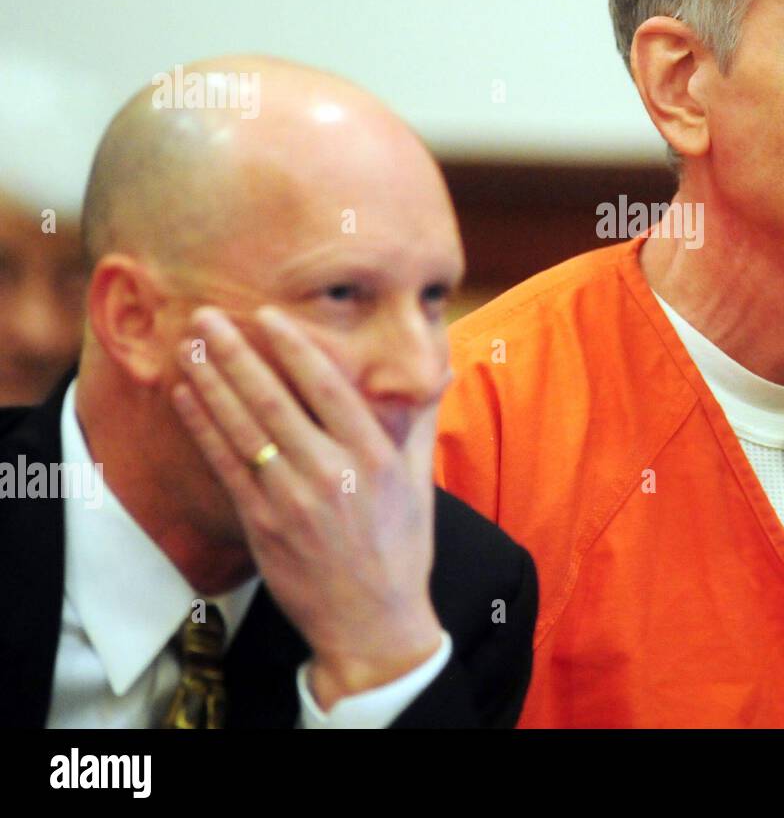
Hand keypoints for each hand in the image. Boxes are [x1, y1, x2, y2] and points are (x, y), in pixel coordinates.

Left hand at [171, 304, 443, 710]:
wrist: (373, 624)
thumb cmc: (401, 548)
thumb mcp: (420, 482)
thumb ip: (420, 420)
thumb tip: (439, 368)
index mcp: (375, 458)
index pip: (329, 388)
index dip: (296, 348)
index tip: (269, 315)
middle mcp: (332, 474)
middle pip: (275, 401)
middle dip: (239, 354)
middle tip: (210, 315)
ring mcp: (292, 501)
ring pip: (244, 428)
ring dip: (213, 383)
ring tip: (193, 345)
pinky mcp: (263, 526)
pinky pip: (227, 467)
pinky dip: (204, 429)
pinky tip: (189, 398)